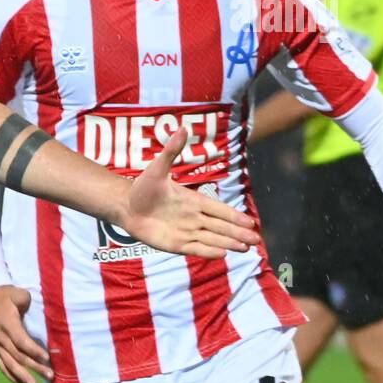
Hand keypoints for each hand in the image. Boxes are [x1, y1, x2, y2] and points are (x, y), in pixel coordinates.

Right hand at [0, 285, 53, 382]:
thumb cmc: (7, 297)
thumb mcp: (18, 293)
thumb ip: (25, 301)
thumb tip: (34, 307)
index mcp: (6, 323)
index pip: (20, 340)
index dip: (33, 350)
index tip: (47, 357)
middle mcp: (0, 337)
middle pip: (17, 355)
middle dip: (34, 366)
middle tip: (49, 375)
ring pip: (9, 363)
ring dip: (22, 375)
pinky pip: (2, 366)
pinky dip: (11, 376)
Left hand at [118, 128, 259, 258]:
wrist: (126, 206)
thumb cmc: (142, 187)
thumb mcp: (157, 168)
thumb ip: (171, 151)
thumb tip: (182, 128)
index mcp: (193, 200)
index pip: (218, 209)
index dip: (234, 215)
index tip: (250, 221)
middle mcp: (193, 218)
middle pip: (220, 227)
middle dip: (238, 233)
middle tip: (256, 240)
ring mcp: (185, 232)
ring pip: (212, 239)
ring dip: (229, 243)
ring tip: (246, 248)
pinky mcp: (175, 244)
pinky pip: (195, 248)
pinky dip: (208, 251)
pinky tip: (223, 254)